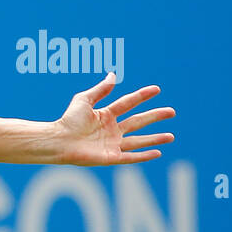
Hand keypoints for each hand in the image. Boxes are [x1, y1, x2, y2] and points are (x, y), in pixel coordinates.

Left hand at [54, 72, 175, 164]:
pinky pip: (131, 156)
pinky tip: (158, 153)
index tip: (157, 89)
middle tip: (171, 111)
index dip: (142, 96)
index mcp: (105, 115)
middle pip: (138, 121)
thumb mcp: (84, 100)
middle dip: (155, 116)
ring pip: (138, 141)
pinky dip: (144, 155)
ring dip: (155, 139)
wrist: (59, 140)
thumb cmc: (68, 121)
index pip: (128, 103)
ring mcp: (112, 144)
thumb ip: (100, 90)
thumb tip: (113, 74)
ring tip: (171, 136)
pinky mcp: (110, 157)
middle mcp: (111, 130)